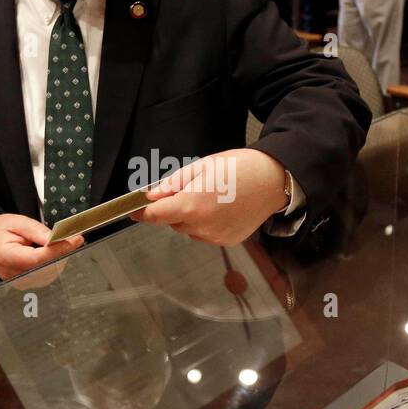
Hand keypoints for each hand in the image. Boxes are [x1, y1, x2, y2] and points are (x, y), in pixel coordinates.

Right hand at [0, 213, 84, 280]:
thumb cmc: (2, 232)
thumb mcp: (18, 222)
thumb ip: (37, 231)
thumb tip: (57, 239)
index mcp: (5, 256)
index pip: (37, 259)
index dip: (58, 250)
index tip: (75, 240)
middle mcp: (12, 274)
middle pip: (46, 268)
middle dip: (63, 253)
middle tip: (74, 238)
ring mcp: (19, 283)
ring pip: (50, 274)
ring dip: (60, 258)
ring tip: (61, 243)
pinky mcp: (26, 285)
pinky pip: (47, 276)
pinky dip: (55, 264)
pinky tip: (54, 253)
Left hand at [131, 149, 287, 244]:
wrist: (274, 180)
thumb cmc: (239, 168)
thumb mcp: (201, 167)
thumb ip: (173, 184)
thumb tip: (152, 196)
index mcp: (192, 205)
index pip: (155, 216)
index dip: (142, 213)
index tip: (133, 210)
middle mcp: (201, 226)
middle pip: (172, 222)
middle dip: (174, 208)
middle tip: (191, 188)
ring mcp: (215, 237)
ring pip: (188, 229)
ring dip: (190, 216)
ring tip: (211, 197)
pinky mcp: (227, 241)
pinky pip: (205, 234)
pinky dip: (206, 224)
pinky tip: (221, 208)